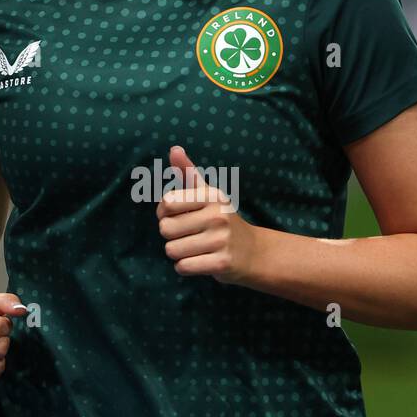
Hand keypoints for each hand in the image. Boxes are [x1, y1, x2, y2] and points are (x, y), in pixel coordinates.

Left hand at [156, 145, 258, 282]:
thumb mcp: (208, 194)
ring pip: (172, 250)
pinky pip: (183, 267)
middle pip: (165, 229)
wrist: (252, 252)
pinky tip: (200, 261)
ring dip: (179, 253)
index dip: (164, 213)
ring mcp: (221, 240)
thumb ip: (187, 172)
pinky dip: (185, 267)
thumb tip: (174, 149)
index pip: (167, 203)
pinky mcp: (221, 263)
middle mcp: (217, 215)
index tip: (177, 215)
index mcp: (211, 196)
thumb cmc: (221, 220)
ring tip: (196, 248)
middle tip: (190, 235)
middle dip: (172, 236)